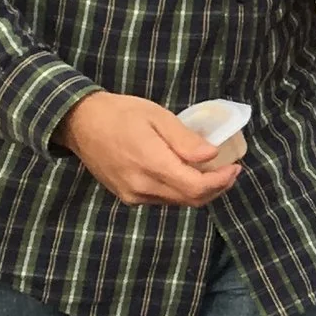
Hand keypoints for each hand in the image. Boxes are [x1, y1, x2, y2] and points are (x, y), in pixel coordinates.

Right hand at [59, 92, 244, 208]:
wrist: (79, 123)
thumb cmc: (120, 113)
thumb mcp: (157, 116)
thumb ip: (184, 139)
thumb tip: (212, 155)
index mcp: (151, 164)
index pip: (195, 187)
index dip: (220, 182)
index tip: (236, 167)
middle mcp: (141, 187)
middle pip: (190, 199)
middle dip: (216, 188)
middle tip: (230, 171)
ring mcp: (133, 195)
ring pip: (177, 202)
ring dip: (200, 192)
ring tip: (214, 173)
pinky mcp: (126, 196)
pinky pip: (162, 200)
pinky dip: (180, 191)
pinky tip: (187, 175)